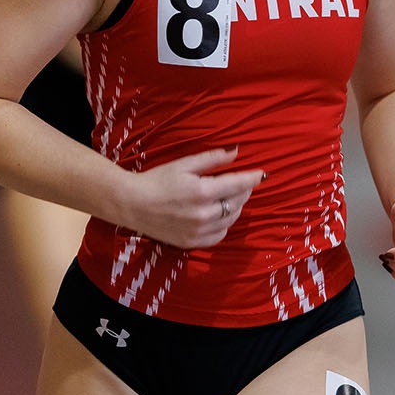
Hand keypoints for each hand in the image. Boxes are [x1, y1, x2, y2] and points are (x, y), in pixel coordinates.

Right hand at [116, 148, 264, 249]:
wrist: (132, 204)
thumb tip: (236, 152)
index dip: (252, 178)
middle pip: (237, 202)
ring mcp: (198, 231)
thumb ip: (212, 159)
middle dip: (243, 190)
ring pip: (231, 219)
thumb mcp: (184, 164)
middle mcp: (204, 214)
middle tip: (241, 182)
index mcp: (202, 191)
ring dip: (235, 207)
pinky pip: (219, 235)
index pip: (238, 184)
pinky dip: (224, 224)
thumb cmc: (156, 180)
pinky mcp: (192, 243)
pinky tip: (219, 215)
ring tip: (230, 196)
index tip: (263, 173)